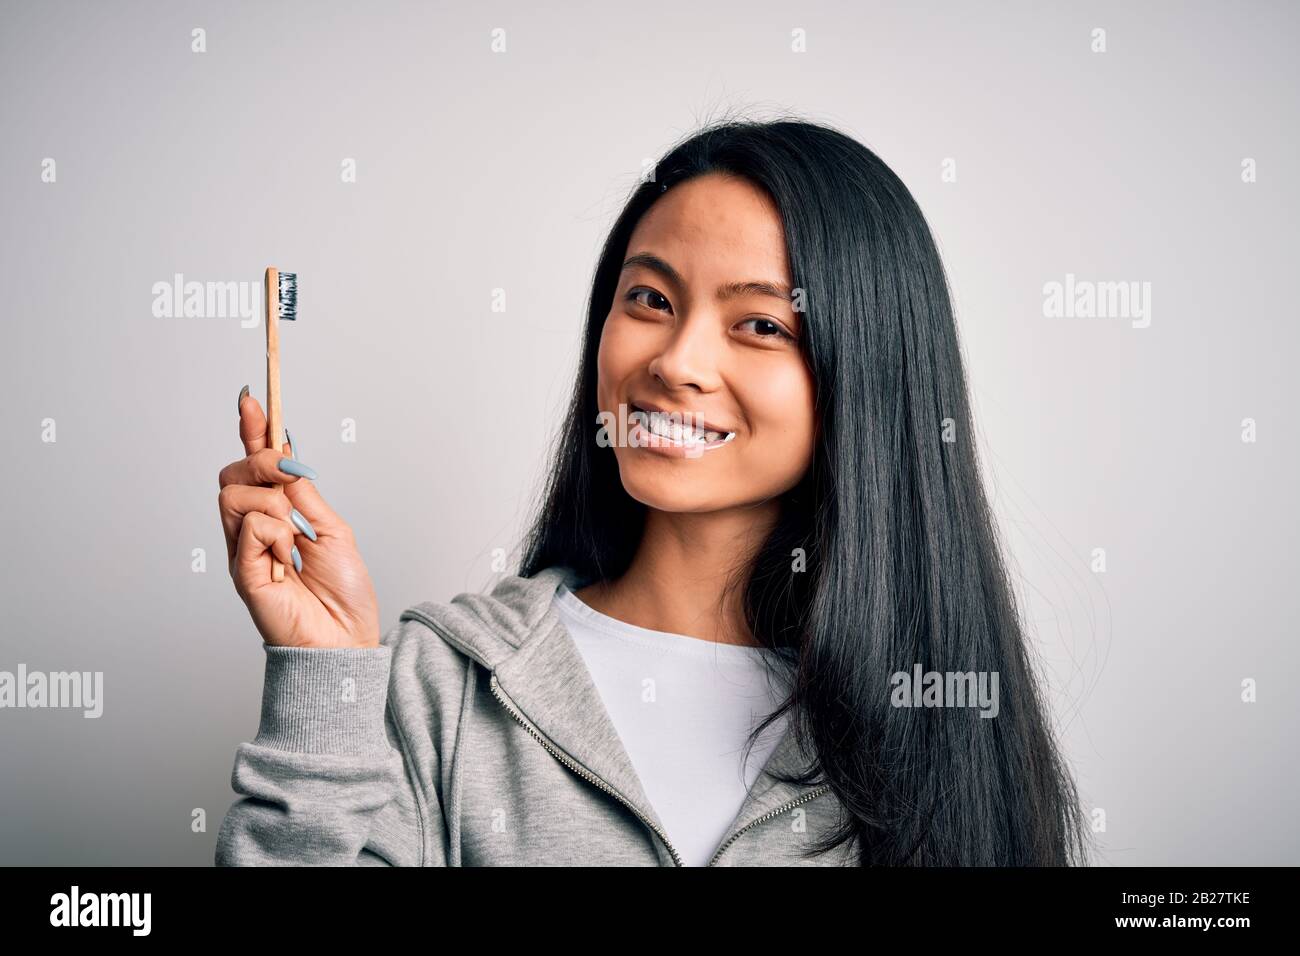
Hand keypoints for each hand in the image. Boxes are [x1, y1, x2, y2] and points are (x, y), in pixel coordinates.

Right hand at [218, 389, 379, 648]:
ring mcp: (244, 549)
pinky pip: (250, 526)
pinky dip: (276, 534)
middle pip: (233, 472)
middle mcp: (254, 529)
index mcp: (279, 515)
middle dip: (261, 461)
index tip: (250, 400)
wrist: (343, 637)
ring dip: (274, 503)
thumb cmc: (342, 591)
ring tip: (297, 536)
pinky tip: (289, 559)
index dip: (251, 432)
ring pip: (234, 493)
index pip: (255, 466)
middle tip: (289, 476)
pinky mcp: (240, 570)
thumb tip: (285, 455)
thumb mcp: (332, 528)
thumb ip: (304, 494)